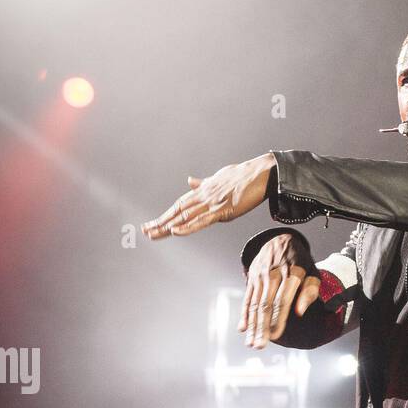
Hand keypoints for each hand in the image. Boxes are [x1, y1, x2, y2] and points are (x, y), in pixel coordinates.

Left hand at [142, 153, 274, 239]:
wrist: (261, 173)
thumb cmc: (244, 176)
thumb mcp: (219, 178)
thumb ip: (203, 183)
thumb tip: (190, 181)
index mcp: (204, 191)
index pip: (180, 205)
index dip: (166, 214)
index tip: (154, 222)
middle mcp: (204, 197)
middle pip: (178, 211)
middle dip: (161, 222)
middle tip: (146, 230)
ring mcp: (212, 203)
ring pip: (185, 217)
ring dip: (168, 226)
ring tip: (153, 234)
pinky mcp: (223, 210)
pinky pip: (202, 221)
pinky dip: (188, 227)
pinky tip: (175, 232)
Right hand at [240, 232, 320, 347]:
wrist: (280, 240)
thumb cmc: (301, 263)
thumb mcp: (312, 273)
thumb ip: (309, 292)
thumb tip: (300, 312)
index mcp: (292, 273)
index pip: (283, 300)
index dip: (278, 318)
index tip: (275, 335)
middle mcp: (273, 274)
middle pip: (266, 305)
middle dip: (262, 327)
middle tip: (260, 346)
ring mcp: (260, 276)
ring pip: (255, 304)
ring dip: (252, 325)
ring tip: (251, 343)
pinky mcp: (252, 278)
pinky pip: (247, 298)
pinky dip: (244, 314)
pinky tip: (243, 328)